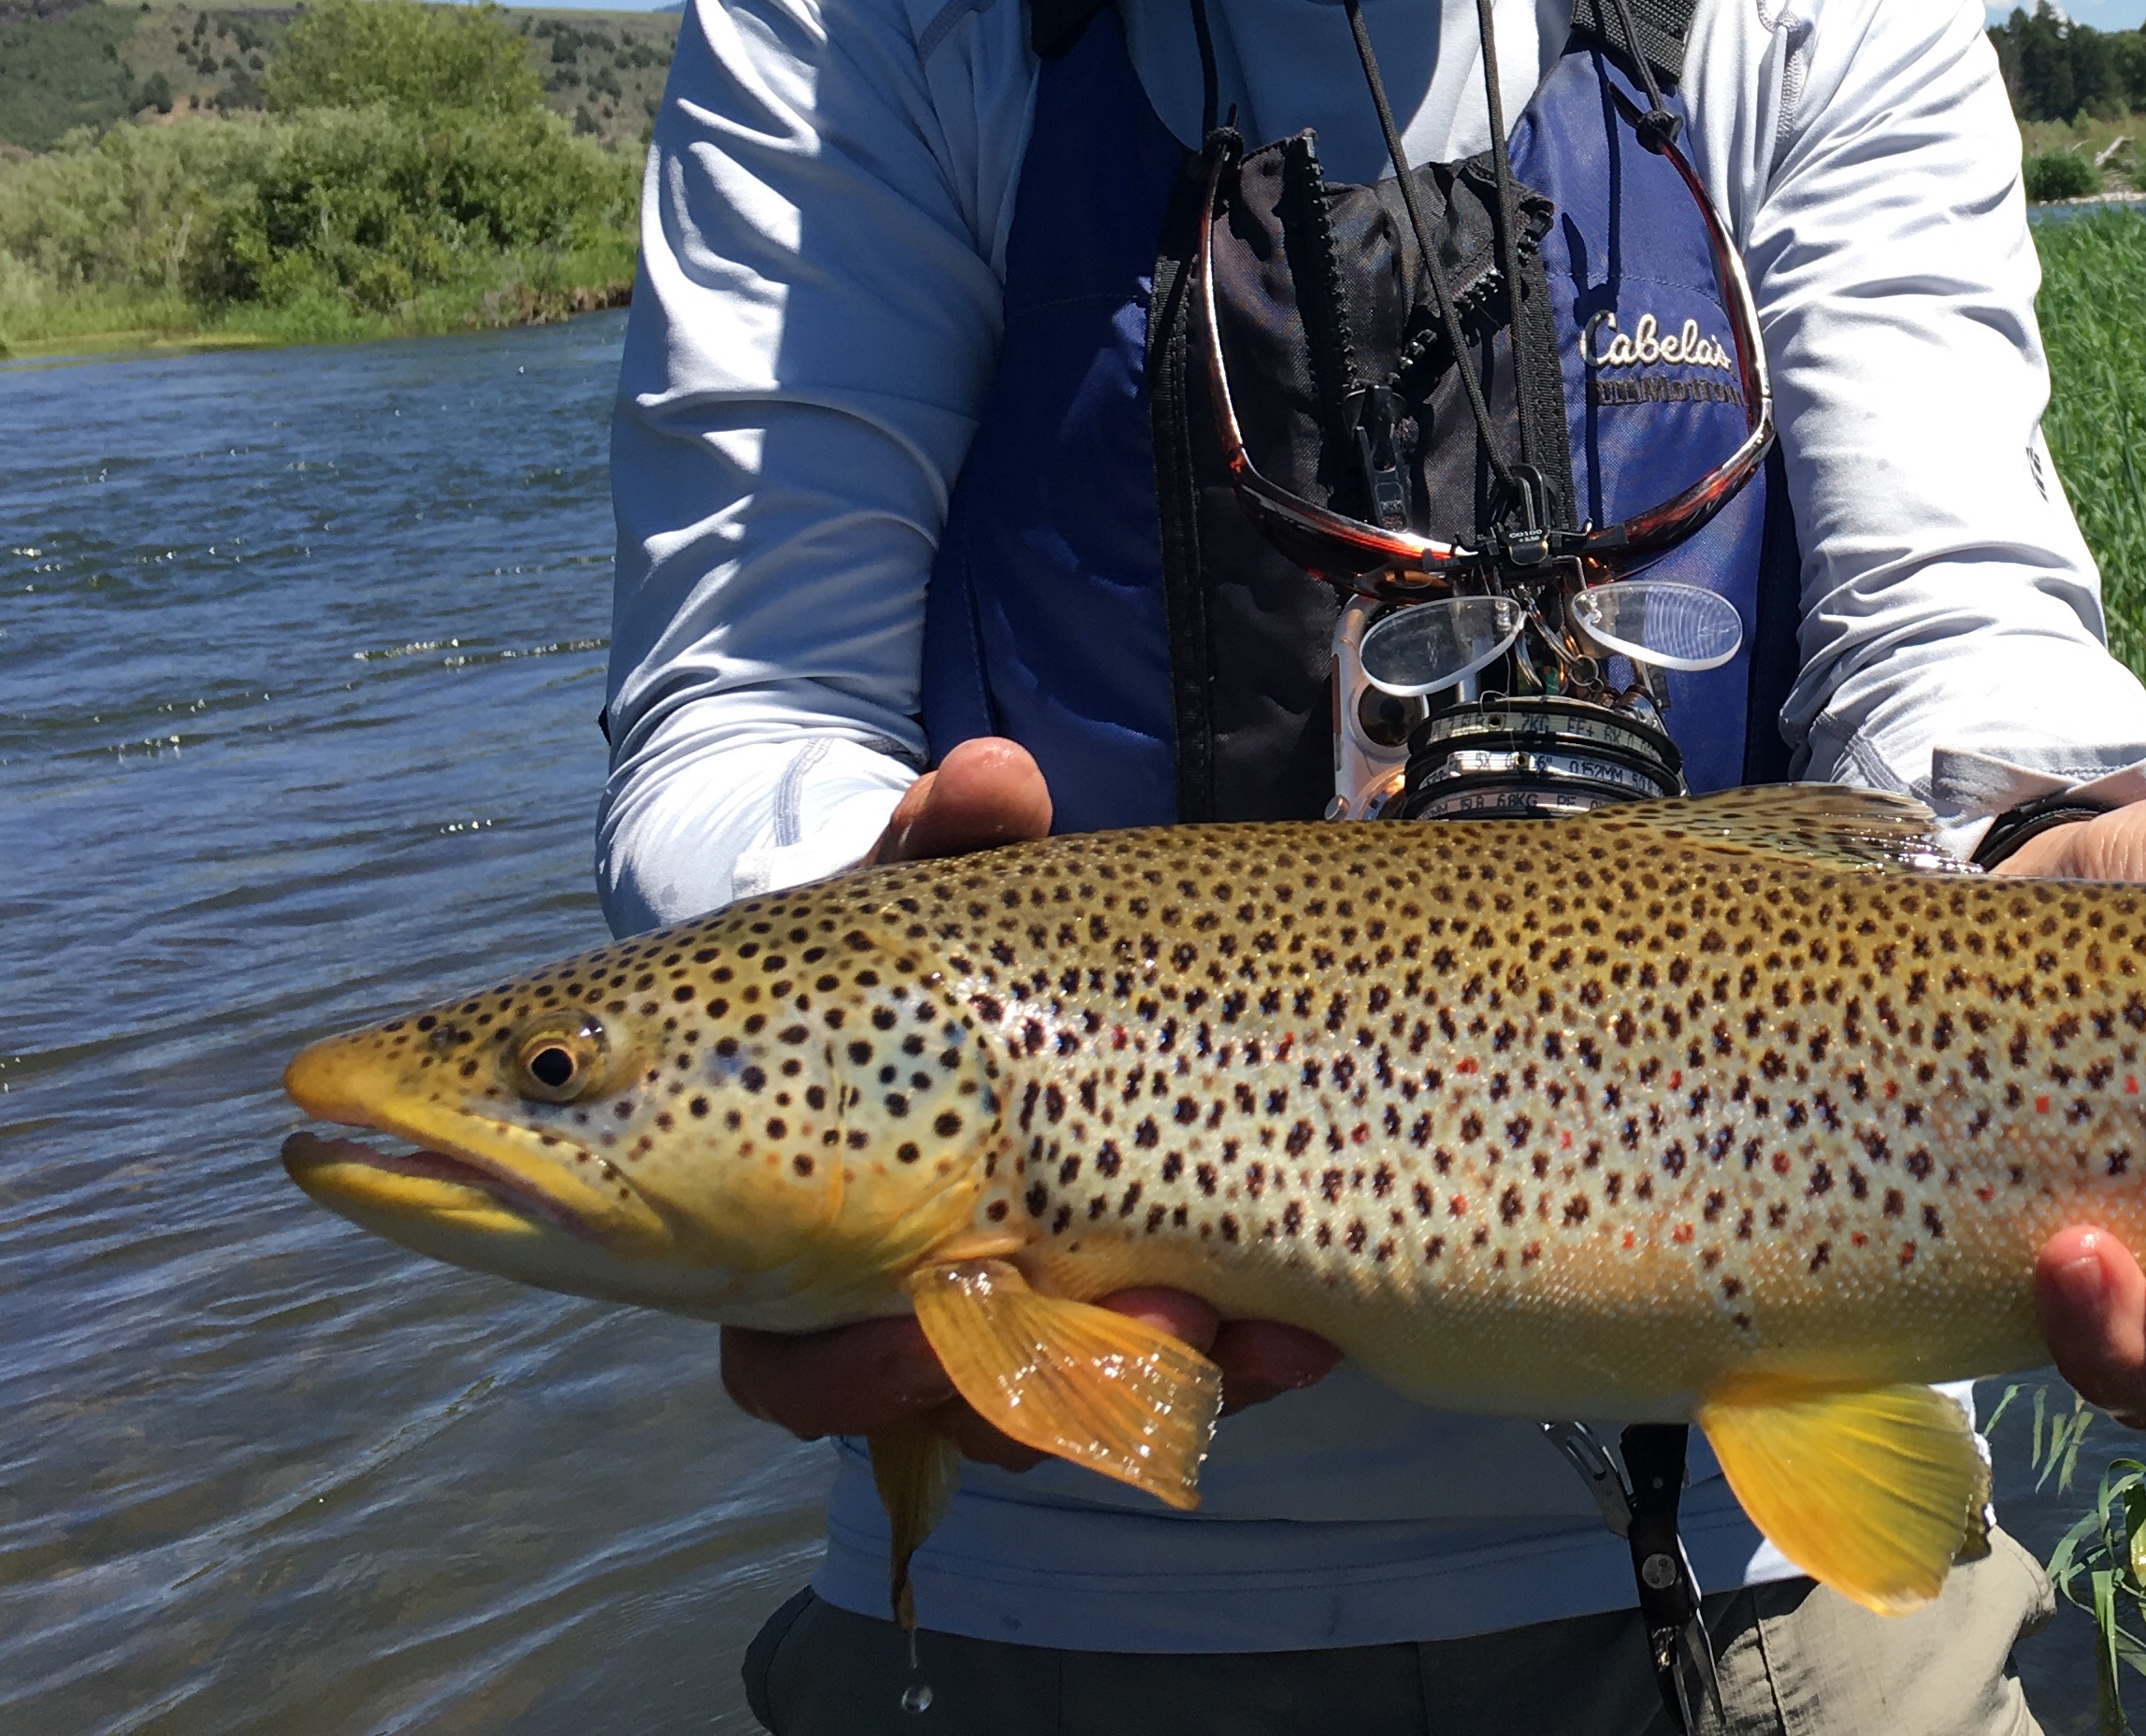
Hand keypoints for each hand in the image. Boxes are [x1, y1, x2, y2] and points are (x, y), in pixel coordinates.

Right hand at [723, 736, 1343, 1457]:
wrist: (1011, 994)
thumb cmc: (926, 954)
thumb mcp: (930, 889)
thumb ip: (947, 833)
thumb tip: (993, 776)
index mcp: (802, 1232)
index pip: (787, 1357)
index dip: (849, 1371)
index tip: (942, 1324)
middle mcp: (883, 1314)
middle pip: (949, 1428)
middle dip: (1042, 1388)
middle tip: (1157, 1327)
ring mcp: (1001, 1335)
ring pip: (1057, 1423)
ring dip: (1151, 1381)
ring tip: (1243, 1331)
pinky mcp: (1108, 1335)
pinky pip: (1154, 1394)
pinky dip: (1226, 1370)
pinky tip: (1298, 1333)